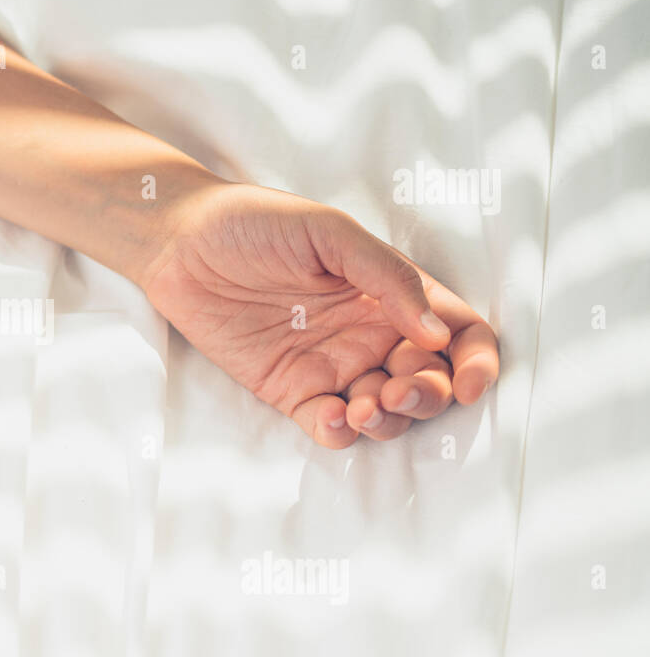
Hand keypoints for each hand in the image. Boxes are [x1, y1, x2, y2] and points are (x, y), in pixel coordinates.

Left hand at [140, 183, 499, 447]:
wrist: (178, 242)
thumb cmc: (254, 222)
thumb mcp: (329, 232)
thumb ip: (387, 277)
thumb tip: (435, 332)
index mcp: (392, 293)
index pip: (458, 334)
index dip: (477, 362)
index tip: (472, 383)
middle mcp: (370, 334)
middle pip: (431, 383)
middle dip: (430, 397)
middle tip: (397, 389)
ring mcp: (332, 366)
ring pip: (386, 415)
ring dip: (390, 421)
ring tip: (366, 406)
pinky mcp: (291, 391)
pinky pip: (330, 427)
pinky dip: (341, 433)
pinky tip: (334, 416)